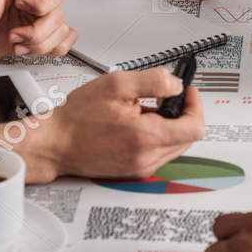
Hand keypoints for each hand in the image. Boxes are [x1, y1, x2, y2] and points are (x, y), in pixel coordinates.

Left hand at [0, 0, 76, 58]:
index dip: (40, 5)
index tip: (18, 5)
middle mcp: (37, 3)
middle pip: (59, 17)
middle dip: (35, 31)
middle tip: (13, 32)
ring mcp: (37, 22)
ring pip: (60, 34)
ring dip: (37, 44)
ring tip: (15, 42)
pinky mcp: (36, 40)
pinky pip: (60, 45)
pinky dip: (48, 49)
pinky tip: (27, 47)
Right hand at [0, 69, 204, 183]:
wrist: (55, 143)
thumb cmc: (78, 117)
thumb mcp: (117, 85)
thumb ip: (153, 81)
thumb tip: (177, 85)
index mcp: (147, 137)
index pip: (195, 127)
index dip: (195, 105)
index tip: (187, 92)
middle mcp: (147, 157)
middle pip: (188, 137)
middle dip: (181, 113)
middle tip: (164, 97)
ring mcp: (141, 166)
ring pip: (175, 145)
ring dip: (168, 125)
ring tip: (144, 110)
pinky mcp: (134, 170)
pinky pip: (159, 152)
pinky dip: (156, 136)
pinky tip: (136, 124)